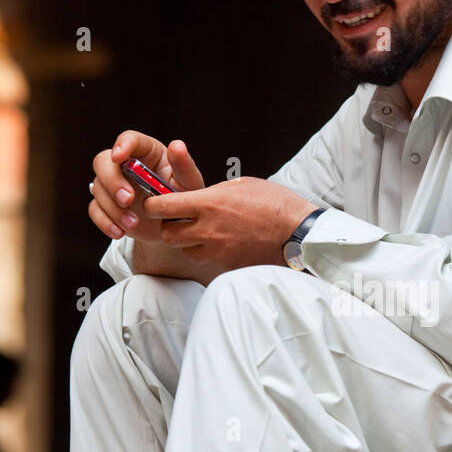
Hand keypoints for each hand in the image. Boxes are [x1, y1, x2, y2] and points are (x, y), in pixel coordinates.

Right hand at [89, 132, 204, 242]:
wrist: (176, 226)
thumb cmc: (184, 198)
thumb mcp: (189, 183)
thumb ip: (184, 166)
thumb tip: (177, 146)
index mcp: (147, 152)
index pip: (129, 139)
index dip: (121, 144)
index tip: (118, 156)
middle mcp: (125, 164)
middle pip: (103, 161)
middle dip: (112, 181)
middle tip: (127, 200)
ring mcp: (113, 184)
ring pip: (98, 188)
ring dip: (113, 208)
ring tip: (133, 223)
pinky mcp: (107, 205)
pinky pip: (95, 210)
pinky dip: (105, 222)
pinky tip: (119, 232)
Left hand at [141, 177, 317, 269]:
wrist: (298, 233)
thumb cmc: (275, 204)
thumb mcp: (241, 185)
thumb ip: (215, 193)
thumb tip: (202, 197)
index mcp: (208, 203)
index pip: (161, 206)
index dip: (153, 205)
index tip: (156, 204)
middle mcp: (207, 230)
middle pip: (168, 235)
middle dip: (169, 227)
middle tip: (179, 221)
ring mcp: (217, 251)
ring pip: (186, 251)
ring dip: (189, 243)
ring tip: (205, 234)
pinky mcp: (227, 266)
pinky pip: (208, 261)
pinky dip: (210, 254)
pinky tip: (225, 244)